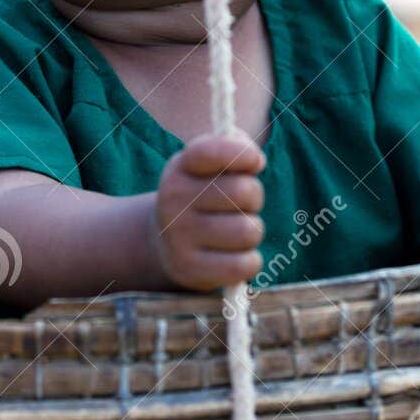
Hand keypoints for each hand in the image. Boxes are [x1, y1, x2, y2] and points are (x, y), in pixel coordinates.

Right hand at [153, 133, 265, 291]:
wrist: (163, 242)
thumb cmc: (201, 196)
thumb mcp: (207, 167)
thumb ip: (234, 150)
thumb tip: (255, 160)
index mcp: (179, 169)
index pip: (212, 152)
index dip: (243, 153)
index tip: (255, 161)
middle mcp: (173, 200)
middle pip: (245, 192)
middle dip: (254, 199)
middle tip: (241, 205)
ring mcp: (178, 236)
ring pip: (248, 231)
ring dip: (253, 231)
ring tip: (236, 231)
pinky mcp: (189, 269)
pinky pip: (244, 265)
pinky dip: (250, 261)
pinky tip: (237, 257)